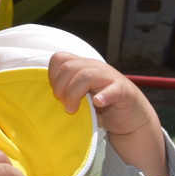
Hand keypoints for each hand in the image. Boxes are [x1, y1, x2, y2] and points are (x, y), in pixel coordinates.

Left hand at [48, 52, 167, 175]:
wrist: (131, 118)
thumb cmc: (102, 108)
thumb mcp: (81, 97)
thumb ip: (66, 92)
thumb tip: (44, 97)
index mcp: (83, 67)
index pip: (60, 58)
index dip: (53, 75)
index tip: (56, 93)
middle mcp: (95, 68)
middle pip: (70, 66)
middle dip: (61, 87)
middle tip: (64, 104)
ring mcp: (110, 78)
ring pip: (86, 75)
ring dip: (74, 94)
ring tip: (73, 109)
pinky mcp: (123, 91)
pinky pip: (112, 89)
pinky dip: (103, 95)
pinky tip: (98, 102)